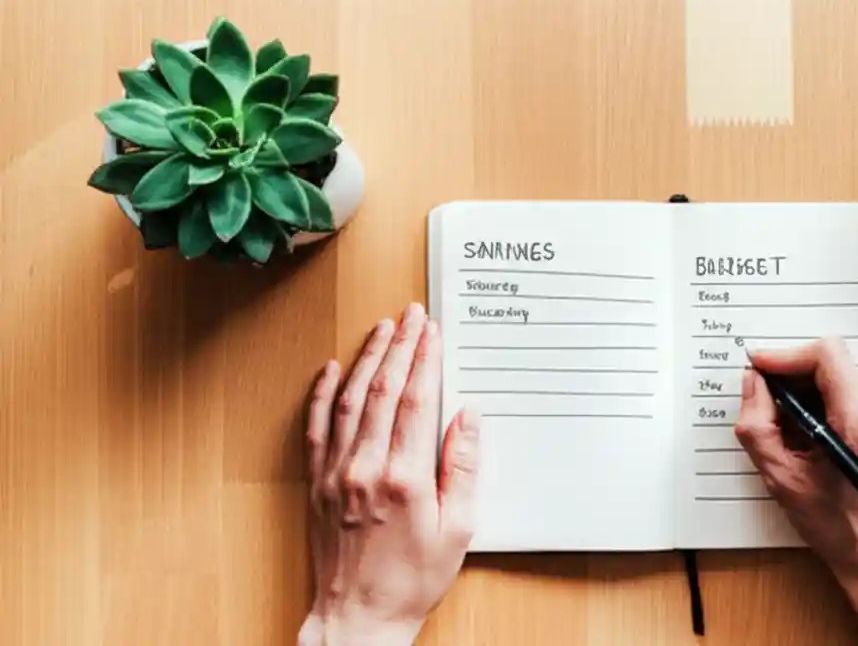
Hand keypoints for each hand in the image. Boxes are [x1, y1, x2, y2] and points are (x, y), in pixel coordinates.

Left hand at [299, 304, 479, 645]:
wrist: (359, 617)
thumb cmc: (412, 579)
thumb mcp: (458, 528)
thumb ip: (463, 468)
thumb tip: (467, 419)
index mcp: (404, 478)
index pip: (415, 401)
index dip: (423, 359)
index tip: (431, 331)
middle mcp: (365, 468)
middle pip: (381, 391)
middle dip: (398, 347)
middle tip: (409, 316)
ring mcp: (336, 474)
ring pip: (348, 401)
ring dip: (365, 360)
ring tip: (380, 331)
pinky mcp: (318, 484)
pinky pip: (317, 427)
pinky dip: (323, 394)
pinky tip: (331, 370)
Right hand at [736, 337, 857, 645]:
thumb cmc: (840, 529)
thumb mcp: (782, 479)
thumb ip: (757, 425)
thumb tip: (752, 384)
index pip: (827, 356)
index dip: (788, 355)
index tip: (763, 367)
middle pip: (834, 367)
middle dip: (798, 382)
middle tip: (777, 413)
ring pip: (846, 383)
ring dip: (818, 400)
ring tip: (806, 439)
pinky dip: (839, 410)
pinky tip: (829, 444)